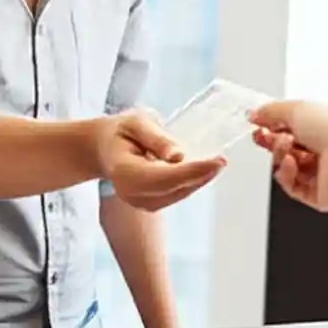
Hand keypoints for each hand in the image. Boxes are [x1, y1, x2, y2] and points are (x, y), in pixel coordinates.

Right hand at [95, 110, 225, 210]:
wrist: (106, 147)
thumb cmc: (123, 130)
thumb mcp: (137, 122)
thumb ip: (156, 138)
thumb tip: (179, 155)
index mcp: (123, 171)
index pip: (162, 177)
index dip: (191, 171)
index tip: (217, 161)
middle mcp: (130, 193)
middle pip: (172, 189)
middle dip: (200, 176)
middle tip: (221, 160)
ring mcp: (139, 202)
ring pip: (178, 193)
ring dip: (199, 179)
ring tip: (214, 162)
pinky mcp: (150, 205)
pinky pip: (177, 194)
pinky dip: (191, 182)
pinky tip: (201, 169)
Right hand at [250, 101, 327, 212]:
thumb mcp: (295, 108)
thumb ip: (270, 112)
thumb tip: (255, 114)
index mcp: (317, 128)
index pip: (286, 130)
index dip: (269, 128)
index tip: (257, 125)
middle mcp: (318, 150)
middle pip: (282, 150)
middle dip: (271, 143)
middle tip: (264, 137)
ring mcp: (318, 172)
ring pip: (283, 169)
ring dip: (278, 156)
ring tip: (286, 147)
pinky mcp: (318, 194)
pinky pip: (291, 187)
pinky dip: (285, 175)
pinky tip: (291, 163)